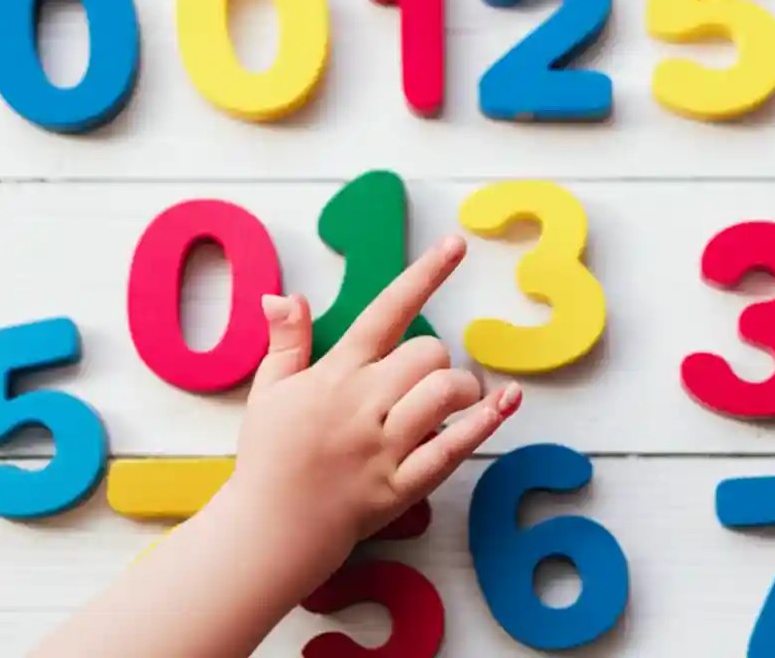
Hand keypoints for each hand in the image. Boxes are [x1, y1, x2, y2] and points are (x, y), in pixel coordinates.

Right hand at [226, 234, 521, 572]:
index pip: (386, 310)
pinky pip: (453, 448)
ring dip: (462, 390)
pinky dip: (485, 423)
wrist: (268, 530)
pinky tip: (505, 402)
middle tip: (425, 380)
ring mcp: (384, 445)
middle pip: (427, 353)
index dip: (425, 274)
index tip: (457, 244)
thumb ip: (286, 341)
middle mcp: (363, 404)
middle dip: (437, 359)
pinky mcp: (402, 483)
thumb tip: (284, 294)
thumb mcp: (269, 391)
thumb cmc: (271, 458)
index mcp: (335, 374)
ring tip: (453, 401)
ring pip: (445, 393)